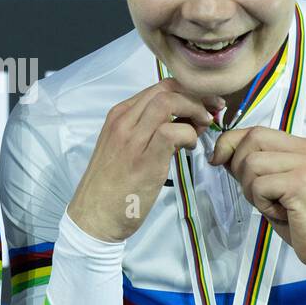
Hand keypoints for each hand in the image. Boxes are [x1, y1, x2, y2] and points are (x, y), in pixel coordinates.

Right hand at [67, 78, 225, 241]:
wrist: (92, 217)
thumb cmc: (110, 187)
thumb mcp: (124, 148)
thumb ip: (148, 131)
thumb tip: (184, 122)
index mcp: (119, 116)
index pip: (158, 87)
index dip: (187, 91)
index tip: (204, 103)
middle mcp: (123, 121)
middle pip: (166, 89)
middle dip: (196, 95)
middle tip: (212, 111)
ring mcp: (132, 139)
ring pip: (169, 102)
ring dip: (195, 110)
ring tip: (203, 127)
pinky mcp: (144, 159)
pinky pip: (173, 132)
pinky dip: (189, 135)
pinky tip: (190, 148)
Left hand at [209, 126, 305, 277]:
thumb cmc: (302, 220)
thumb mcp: (275, 187)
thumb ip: (254, 167)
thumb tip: (220, 153)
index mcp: (302, 147)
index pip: (256, 130)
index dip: (230, 143)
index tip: (217, 161)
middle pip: (252, 139)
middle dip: (239, 166)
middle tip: (256, 193)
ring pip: (252, 163)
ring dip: (251, 190)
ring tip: (272, 204)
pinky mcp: (300, 184)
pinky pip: (259, 185)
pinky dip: (261, 203)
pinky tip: (281, 213)